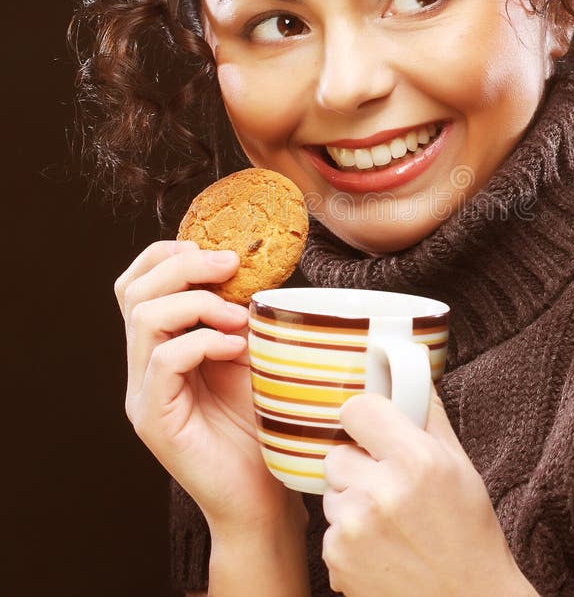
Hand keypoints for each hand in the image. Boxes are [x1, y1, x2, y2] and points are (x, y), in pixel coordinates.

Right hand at [116, 240, 302, 530]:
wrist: (263, 495)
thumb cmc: (264, 423)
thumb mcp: (253, 354)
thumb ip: (239, 315)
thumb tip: (253, 267)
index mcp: (162, 345)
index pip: (139, 283)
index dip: (169, 254)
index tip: (219, 254)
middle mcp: (143, 366)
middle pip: (133, 291)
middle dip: (183, 266)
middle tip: (231, 266)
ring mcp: (143, 393)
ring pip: (143, 318)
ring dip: (198, 303)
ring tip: (238, 318)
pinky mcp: (154, 418)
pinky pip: (163, 360)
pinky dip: (202, 341)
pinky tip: (235, 348)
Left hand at [321, 391, 535, 596]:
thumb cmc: (469, 532)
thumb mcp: (460, 465)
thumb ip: (429, 415)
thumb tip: (410, 370)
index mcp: (416, 460)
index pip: (357, 409)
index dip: (364, 416)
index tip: (371, 427)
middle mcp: (380, 492)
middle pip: (336, 454)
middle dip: (357, 464)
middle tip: (387, 483)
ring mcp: (354, 530)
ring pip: (331, 492)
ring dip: (352, 501)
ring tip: (388, 520)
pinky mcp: (337, 561)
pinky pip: (329, 530)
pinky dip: (348, 537)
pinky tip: (380, 547)